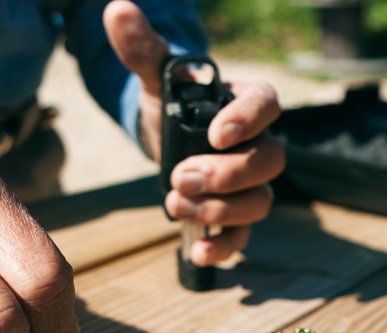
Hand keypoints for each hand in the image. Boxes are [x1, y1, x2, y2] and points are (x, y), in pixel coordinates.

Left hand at [103, 1, 284, 265]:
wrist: (166, 135)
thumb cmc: (171, 101)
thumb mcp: (155, 76)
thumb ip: (142, 48)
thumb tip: (117, 10)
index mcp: (246, 102)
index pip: (268, 104)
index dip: (249, 120)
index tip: (216, 134)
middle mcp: (258, 143)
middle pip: (269, 161)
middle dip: (226, 175)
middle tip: (181, 177)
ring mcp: (250, 183)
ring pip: (260, 201)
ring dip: (220, 210)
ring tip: (174, 204)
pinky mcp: (235, 214)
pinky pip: (244, 235)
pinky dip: (223, 247)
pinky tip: (195, 253)